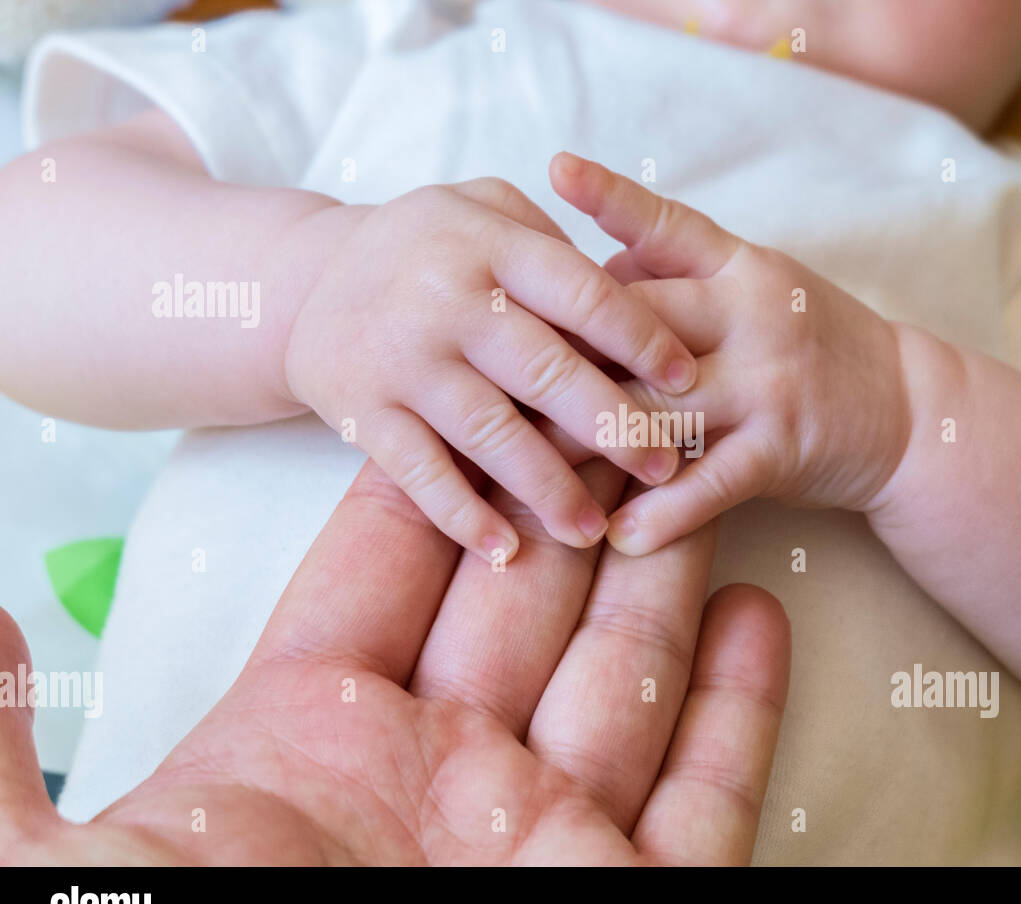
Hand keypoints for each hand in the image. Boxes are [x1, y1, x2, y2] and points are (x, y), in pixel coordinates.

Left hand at [0, 460, 789, 864]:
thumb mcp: (75, 870)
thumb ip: (7, 746)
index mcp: (314, 749)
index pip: (384, 579)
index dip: (429, 488)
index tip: (467, 398)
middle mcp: (438, 783)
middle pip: (520, 607)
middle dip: (561, 501)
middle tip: (596, 411)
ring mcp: (544, 842)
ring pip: (621, 681)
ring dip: (659, 578)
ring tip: (685, 478)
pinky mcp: (633, 902)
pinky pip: (703, 796)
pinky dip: (735, 707)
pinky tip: (752, 617)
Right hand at [282, 178, 697, 561]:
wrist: (307, 280)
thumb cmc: (429, 247)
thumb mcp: (485, 208)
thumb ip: (555, 246)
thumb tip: (641, 309)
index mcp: (488, 245)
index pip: (582, 294)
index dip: (641, 339)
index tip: (687, 380)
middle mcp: (444, 302)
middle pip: (545, 373)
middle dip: (613, 427)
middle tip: (664, 467)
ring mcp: (402, 362)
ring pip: (489, 435)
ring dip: (547, 489)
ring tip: (593, 529)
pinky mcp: (364, 413)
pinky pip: (420, 474)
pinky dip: (462, 518)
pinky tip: (506, 552)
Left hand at [548, 153, 912, 555]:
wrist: (905, 407)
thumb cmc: (808, 340)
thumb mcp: (753, 287)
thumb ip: (676, 273)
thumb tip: (592, 261)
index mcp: (742, 267)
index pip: (670, 226)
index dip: (612, 198)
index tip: (555, 169)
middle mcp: (753, 315)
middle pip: (642, 323)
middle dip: (565, 349)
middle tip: (490, 366)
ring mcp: (768, 383)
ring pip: (661, 407)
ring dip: (590, 441)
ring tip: (526, 469)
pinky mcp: (783, 450)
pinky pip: (709, 485)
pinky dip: (660, 514)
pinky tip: (615, 535)